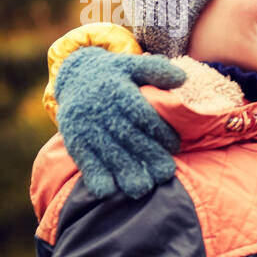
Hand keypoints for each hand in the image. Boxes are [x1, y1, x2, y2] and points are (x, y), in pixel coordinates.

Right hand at [54, 46, 184, 198]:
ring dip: (124, 172)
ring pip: (106, 151)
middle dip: (147, 156)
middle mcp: (98, 108)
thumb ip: (157, 70)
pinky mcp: (74, 139)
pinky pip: (83, 159)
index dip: (159, 131)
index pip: (141, 114)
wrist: (75, 74)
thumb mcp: (133, 64)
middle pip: (126, 136)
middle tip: (166, 173)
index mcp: (116, 89)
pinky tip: (110, 191)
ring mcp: (84, 126)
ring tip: (142, 189)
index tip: (175, 146)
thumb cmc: (115, 73)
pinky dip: (94, 176)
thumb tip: (182, 78)